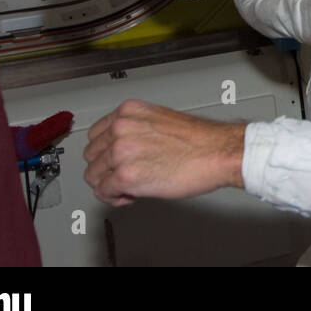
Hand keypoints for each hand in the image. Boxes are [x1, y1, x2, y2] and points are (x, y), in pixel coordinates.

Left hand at [83, 99, 245, 205]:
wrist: (218, 152)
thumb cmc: (199, 141)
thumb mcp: (160, 121)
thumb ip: (136, 131)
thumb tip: (123, 149)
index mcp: (129, 111)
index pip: (96, 135)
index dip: (106, 152)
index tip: (114, 161)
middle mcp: (121, 128)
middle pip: (92, 156)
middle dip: (106, 169)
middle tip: (125, 176)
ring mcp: (121, 152)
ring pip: (93, 176)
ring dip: (109, 185)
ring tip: (129, 188)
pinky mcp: (126, 176)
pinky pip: (104, 192)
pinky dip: (114, 198)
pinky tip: (130, 196)